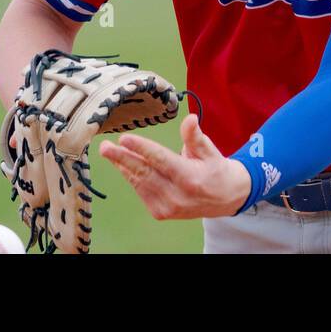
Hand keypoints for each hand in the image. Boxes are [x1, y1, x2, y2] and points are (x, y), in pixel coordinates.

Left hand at [98, 113, 251, 219]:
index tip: (124, 138)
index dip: (142, 148)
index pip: (161, 160)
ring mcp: (167, 207)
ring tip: (109, 152)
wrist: (225, 199)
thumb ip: (195, 136)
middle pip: (144, 173)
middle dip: (122, 158)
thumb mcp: (210, 151)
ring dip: (123, 166)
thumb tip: (189, 118)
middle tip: (105, 147)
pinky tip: (123, 165)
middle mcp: (177, 195)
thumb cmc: (215, 170)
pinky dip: (131, 177)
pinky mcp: (160, 213)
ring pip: (139, 182)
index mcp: (190, 178)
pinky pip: (141, 191)